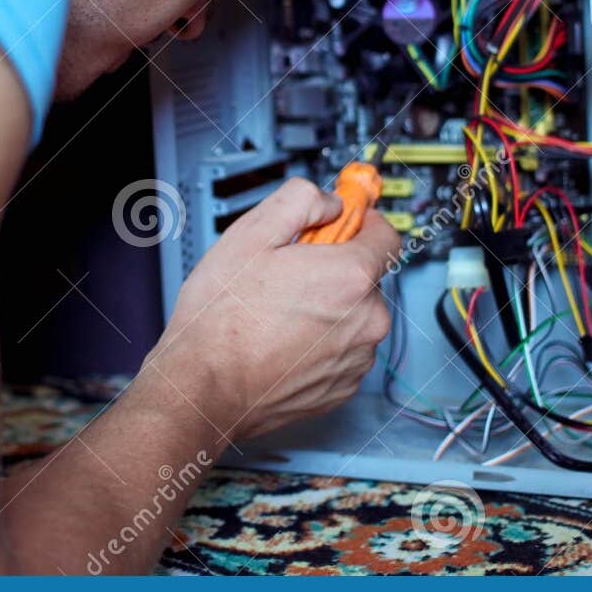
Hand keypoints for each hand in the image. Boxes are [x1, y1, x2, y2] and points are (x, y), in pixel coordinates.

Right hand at [142, 177, 401, 440]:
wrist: (204, 390)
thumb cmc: (221, 322)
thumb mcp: (251, 234)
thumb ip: (301, 201)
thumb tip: (329, 202)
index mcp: (351, 278)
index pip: (387, 235)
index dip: (362, 222)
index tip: (343, 222)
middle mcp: (366, 321)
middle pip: (367, 277)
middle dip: (335, 268)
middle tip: (290, 272)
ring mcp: (357, 359)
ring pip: (355, 316)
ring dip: (329, 308)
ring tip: (278, 312)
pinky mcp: (342, 388)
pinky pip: (343, 351)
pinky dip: (322, 342)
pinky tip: (283, 340)